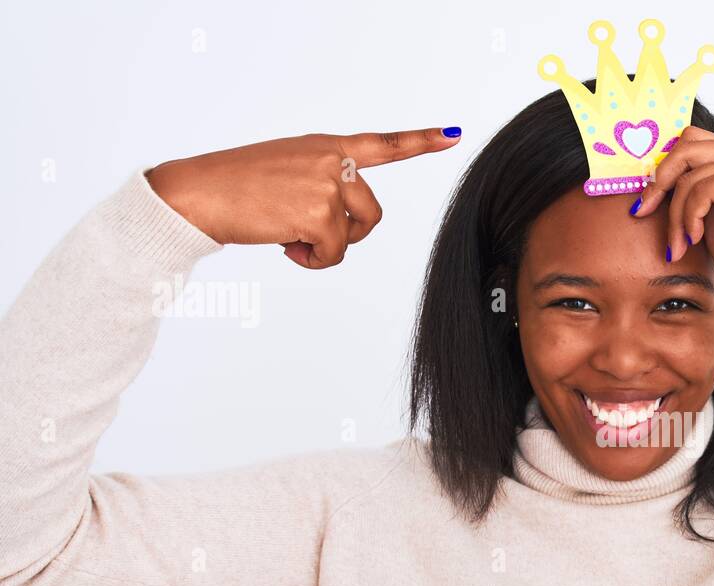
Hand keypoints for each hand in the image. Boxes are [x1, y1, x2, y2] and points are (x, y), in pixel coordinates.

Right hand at [144, 128, 461, 268]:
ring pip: (355, 234)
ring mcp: (327, 184)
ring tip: (292, 238)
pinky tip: (287, 248)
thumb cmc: (235, 186)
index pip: (382, 144)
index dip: (421, 141)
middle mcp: (332, 160)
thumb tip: (341, 216)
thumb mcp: (287, 169)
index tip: (452, 134)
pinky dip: (314, 261)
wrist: (198, 193)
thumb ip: (321, 179)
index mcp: (325, 146)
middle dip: (348, 232)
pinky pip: (336, 253)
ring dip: (329, 247)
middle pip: (372, 211)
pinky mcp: (320, 212)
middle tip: (308, 233)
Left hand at [631, 127, 713, 316]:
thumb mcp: (707, 216)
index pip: (691, 141)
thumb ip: (691, 191)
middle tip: (645, 212)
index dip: (662, 169)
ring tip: (680, 243)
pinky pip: (703, 188)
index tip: (644, 203)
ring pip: (691, 174)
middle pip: (687, 146)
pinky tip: (696, 238)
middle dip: (659, 182)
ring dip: (676, 213)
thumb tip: (651, 180)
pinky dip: (691, 216)